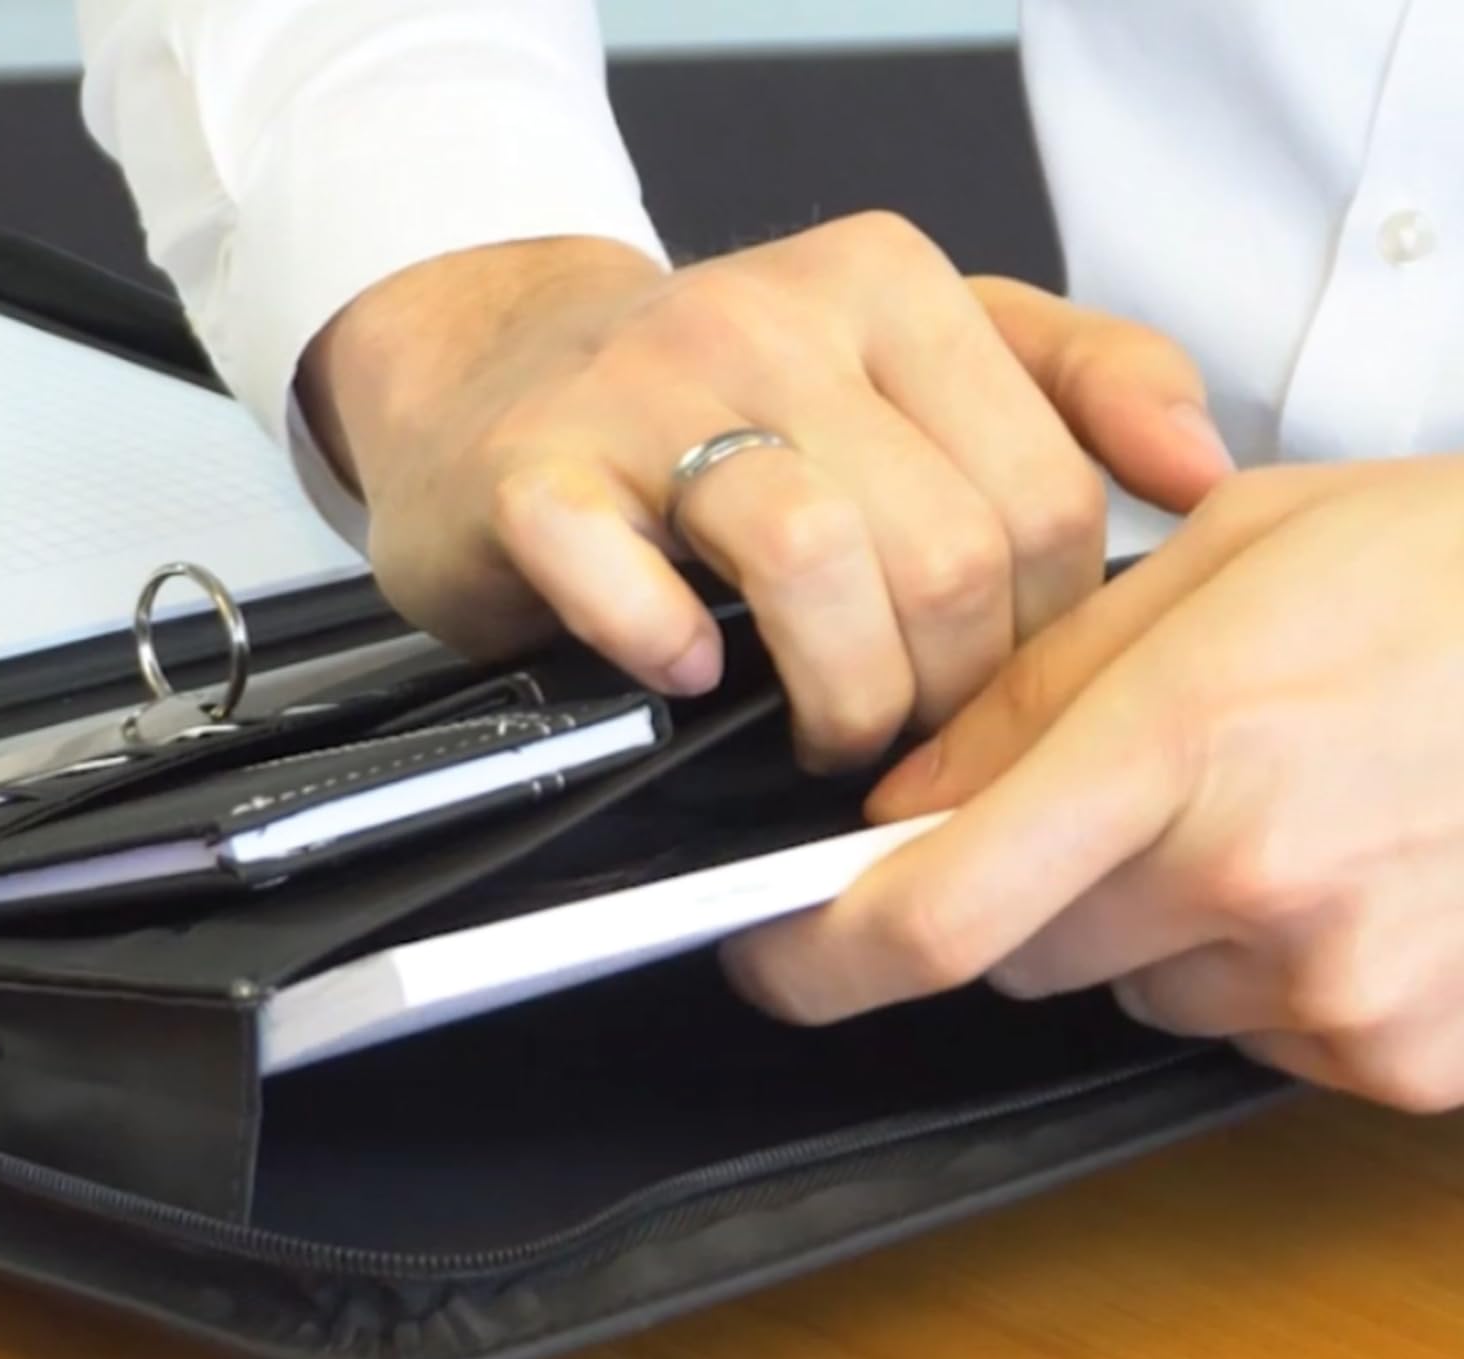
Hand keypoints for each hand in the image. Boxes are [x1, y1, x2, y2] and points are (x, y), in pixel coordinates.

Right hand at [299, 221, 1235, 767]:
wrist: (484, 383)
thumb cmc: (699, 407)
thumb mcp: (909, 352)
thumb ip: (1072, 385)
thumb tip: (1204, 470)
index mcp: (890, 288)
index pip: (1045, 499)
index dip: (1034, 646)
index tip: (979, 698)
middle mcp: (778, 318)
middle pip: (944, 547)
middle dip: (940, 692)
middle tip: (896, 740)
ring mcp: (646, 391)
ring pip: (811, 556)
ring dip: (832, 691)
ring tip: (811, 735)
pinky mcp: (533, 474)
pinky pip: (620, 575)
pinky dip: (663, 643)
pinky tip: (679, 672)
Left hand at [727, 459, 1463, 1113]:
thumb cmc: (1457, 575)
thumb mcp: (1227, 563)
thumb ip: (1035, 694)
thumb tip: (895, 805)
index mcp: (1185, 748)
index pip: (930, 916)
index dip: (812, 956)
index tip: (759, 953)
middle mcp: (1255, 884)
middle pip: (1024, 958)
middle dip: (1033, 890)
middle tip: (1145, 789)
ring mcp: (1338, 984)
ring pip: (1142, 995)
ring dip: (1163, 926)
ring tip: (1289, 805)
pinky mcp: (1404, 1054)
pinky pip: (1256, 1034)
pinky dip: (1269, 969)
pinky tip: (1357, 871)